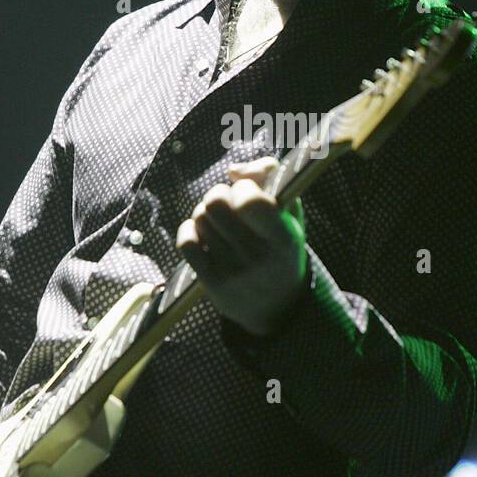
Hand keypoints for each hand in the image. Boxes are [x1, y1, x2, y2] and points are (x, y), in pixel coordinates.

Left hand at [176, 156, 306, 336]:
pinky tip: (203, 233)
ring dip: (205, 212)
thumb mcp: (290, 215)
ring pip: (199, 218)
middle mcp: (257, 256)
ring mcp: (232, 271)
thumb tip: (233, 171)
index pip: (248, 201)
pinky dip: (190, 230)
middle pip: (215, 203)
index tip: (250, 193)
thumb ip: (271, 178)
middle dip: (219, 194)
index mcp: (283, 238)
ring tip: (219, 221)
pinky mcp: (212, 282)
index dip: (244, 187)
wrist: (278, 306)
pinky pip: (186, 241)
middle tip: (229, 204)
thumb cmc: (282, 248)